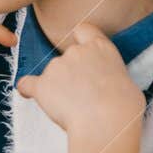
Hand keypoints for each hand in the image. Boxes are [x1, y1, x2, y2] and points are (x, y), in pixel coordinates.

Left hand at [15, 22, 143, 136]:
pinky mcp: (42, 84)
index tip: (82, 54)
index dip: (80, 41)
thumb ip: (107, 72)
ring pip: (51, 74)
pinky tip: (30, 95)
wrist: (106, 123)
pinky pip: (27, 84)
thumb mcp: (125, 79)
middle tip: (81, 94)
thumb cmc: (122, 107)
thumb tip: (103, 81)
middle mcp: (76, 51)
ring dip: (56, 86)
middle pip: (66, 57)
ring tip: (72, 107)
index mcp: (100, 47)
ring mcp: (56, 66)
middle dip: (70, 72)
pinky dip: (28, 90)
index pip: (83, 30)